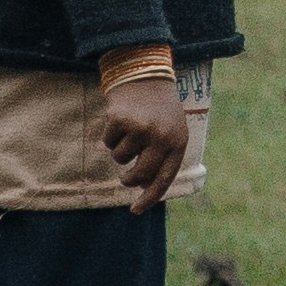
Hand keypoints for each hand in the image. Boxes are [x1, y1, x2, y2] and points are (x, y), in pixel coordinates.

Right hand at [95, 66, 188, 207]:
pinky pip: (108, 143)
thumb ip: (162, 157)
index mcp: (178, 142)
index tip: (134, 211)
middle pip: (138, 174)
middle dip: (128, 179)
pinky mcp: (120, 121)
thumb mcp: (171, 130)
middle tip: (124, 177)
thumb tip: (141, 186)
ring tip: (129, 130)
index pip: (164, 178)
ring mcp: (140, 129)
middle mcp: (161, 137)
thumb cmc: (159, 108)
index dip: (149, 197)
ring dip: (119, 149)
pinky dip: (110, 136)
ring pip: (120, 158)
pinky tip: (120, 120)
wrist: (145, 74)